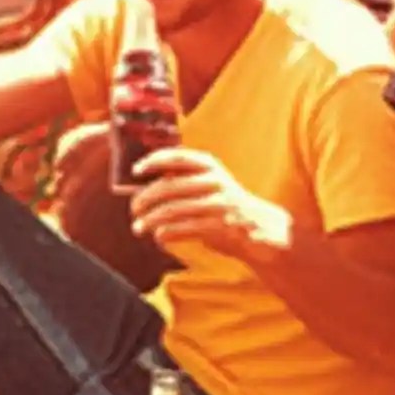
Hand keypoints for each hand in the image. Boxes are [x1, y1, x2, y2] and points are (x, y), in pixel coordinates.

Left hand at [130, 148, 289, 258]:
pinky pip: (183, 229)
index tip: (136, 170)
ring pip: (172, 210)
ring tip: (139, 228)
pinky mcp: (218, 226)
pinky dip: (166, 233)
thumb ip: (186, 179)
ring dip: (150, 221)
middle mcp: (214, 182)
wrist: (260, 228)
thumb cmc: (228, 205)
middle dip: (145, 199)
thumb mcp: (212, 183)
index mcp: (210, 166)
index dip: (153, 161)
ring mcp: (217, 204)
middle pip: (169, 187)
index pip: (177, 157)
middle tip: (133, 209)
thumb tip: (147, 183)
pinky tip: (159, 237)